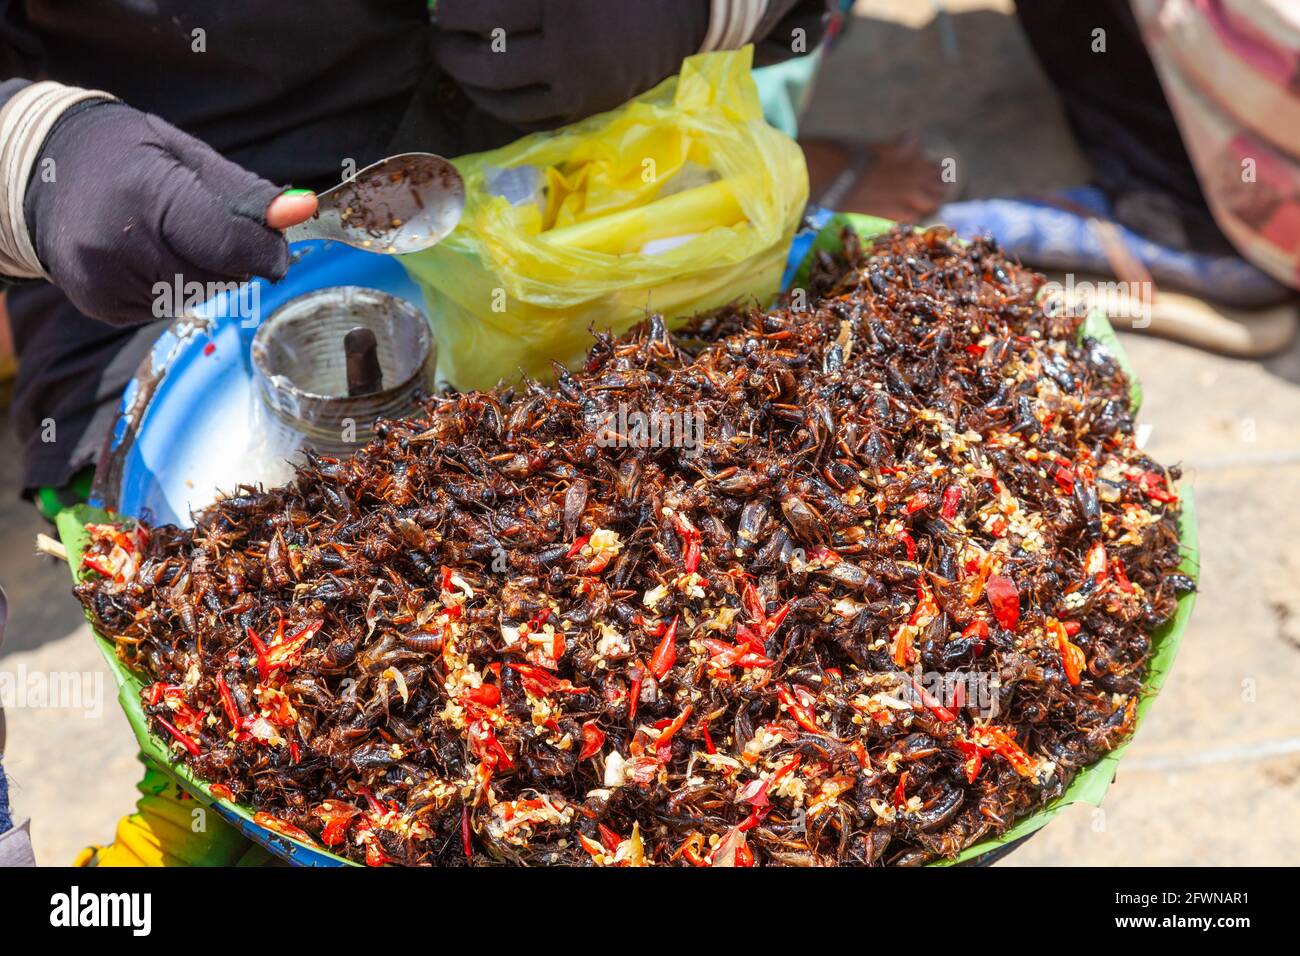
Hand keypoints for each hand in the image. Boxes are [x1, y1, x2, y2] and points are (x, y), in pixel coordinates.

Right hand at [24, 102, 316, 326]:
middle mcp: (119, 242)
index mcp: (147, 194)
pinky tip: (147, 256)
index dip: (266, 250)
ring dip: (203, 274)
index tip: (277, 248)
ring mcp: (105, 279)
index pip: (232, 244)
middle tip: (211, 229)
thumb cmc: (128, 156)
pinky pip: (165, 308)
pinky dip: (171, 287)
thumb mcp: (187, 155)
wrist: (45, 172)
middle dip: (233, 259)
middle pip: (220, 277)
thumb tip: (302, 210)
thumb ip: (245, 192)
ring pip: (196, 296)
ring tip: (172, 236)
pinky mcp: (100, 304)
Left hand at [433, 0, 709, 128]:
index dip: (454, 12)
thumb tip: (456, 1)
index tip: (438, 9)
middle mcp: (570, 52)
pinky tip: (490, 92)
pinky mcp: (588, 110)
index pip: (487, 13)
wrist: (682, 16)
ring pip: (507, 101)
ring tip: (458, 68)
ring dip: (472, 87)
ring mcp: (579, 88)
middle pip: (490, 64)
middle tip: (439, 40)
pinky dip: (504, 110)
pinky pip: (533, 120)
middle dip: (452, 54)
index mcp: (565, 4)